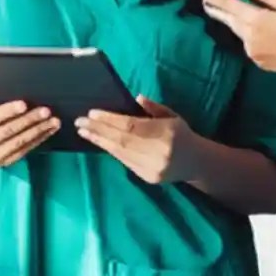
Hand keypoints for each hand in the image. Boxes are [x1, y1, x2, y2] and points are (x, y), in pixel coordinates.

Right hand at [0, 100, 59, 166]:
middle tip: (46, 110)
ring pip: (18, 143)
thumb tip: (4, 80)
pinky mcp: (2, 163)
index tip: (23, 103)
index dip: (7, 111)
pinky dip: (38, 140)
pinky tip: (49, 130)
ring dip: (38, 132)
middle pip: (7, 132)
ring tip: (53, 120)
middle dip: (28, 121)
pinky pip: (23, 151)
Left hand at [76, 97, 198, 183]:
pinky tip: (99, 142)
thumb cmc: (181, 134)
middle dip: (98, 130)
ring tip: (83, 132)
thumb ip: (154, 108)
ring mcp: (153, 167)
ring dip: (99, 141)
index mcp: (166, 133)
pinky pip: (124, 162)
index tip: (92, 113)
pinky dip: (110, 150)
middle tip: (79, 122)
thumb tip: (137, 98)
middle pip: (121, 140)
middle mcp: (159, 152)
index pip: (131, 126)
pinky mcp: (148, 178)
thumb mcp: (172, 115)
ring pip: (120, 153)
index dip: (109, 120)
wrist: (196, 162)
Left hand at [194, 0, 275, 85]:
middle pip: (228, 19)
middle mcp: (248, 39)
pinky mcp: (261, 63)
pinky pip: (250, 43)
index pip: (225, 3)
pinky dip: (251, 33)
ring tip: (239, 8)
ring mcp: (253, 53)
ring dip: (236, 19)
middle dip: (216, 6)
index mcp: (254, 21)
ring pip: (239, 31)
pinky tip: (265, 30)